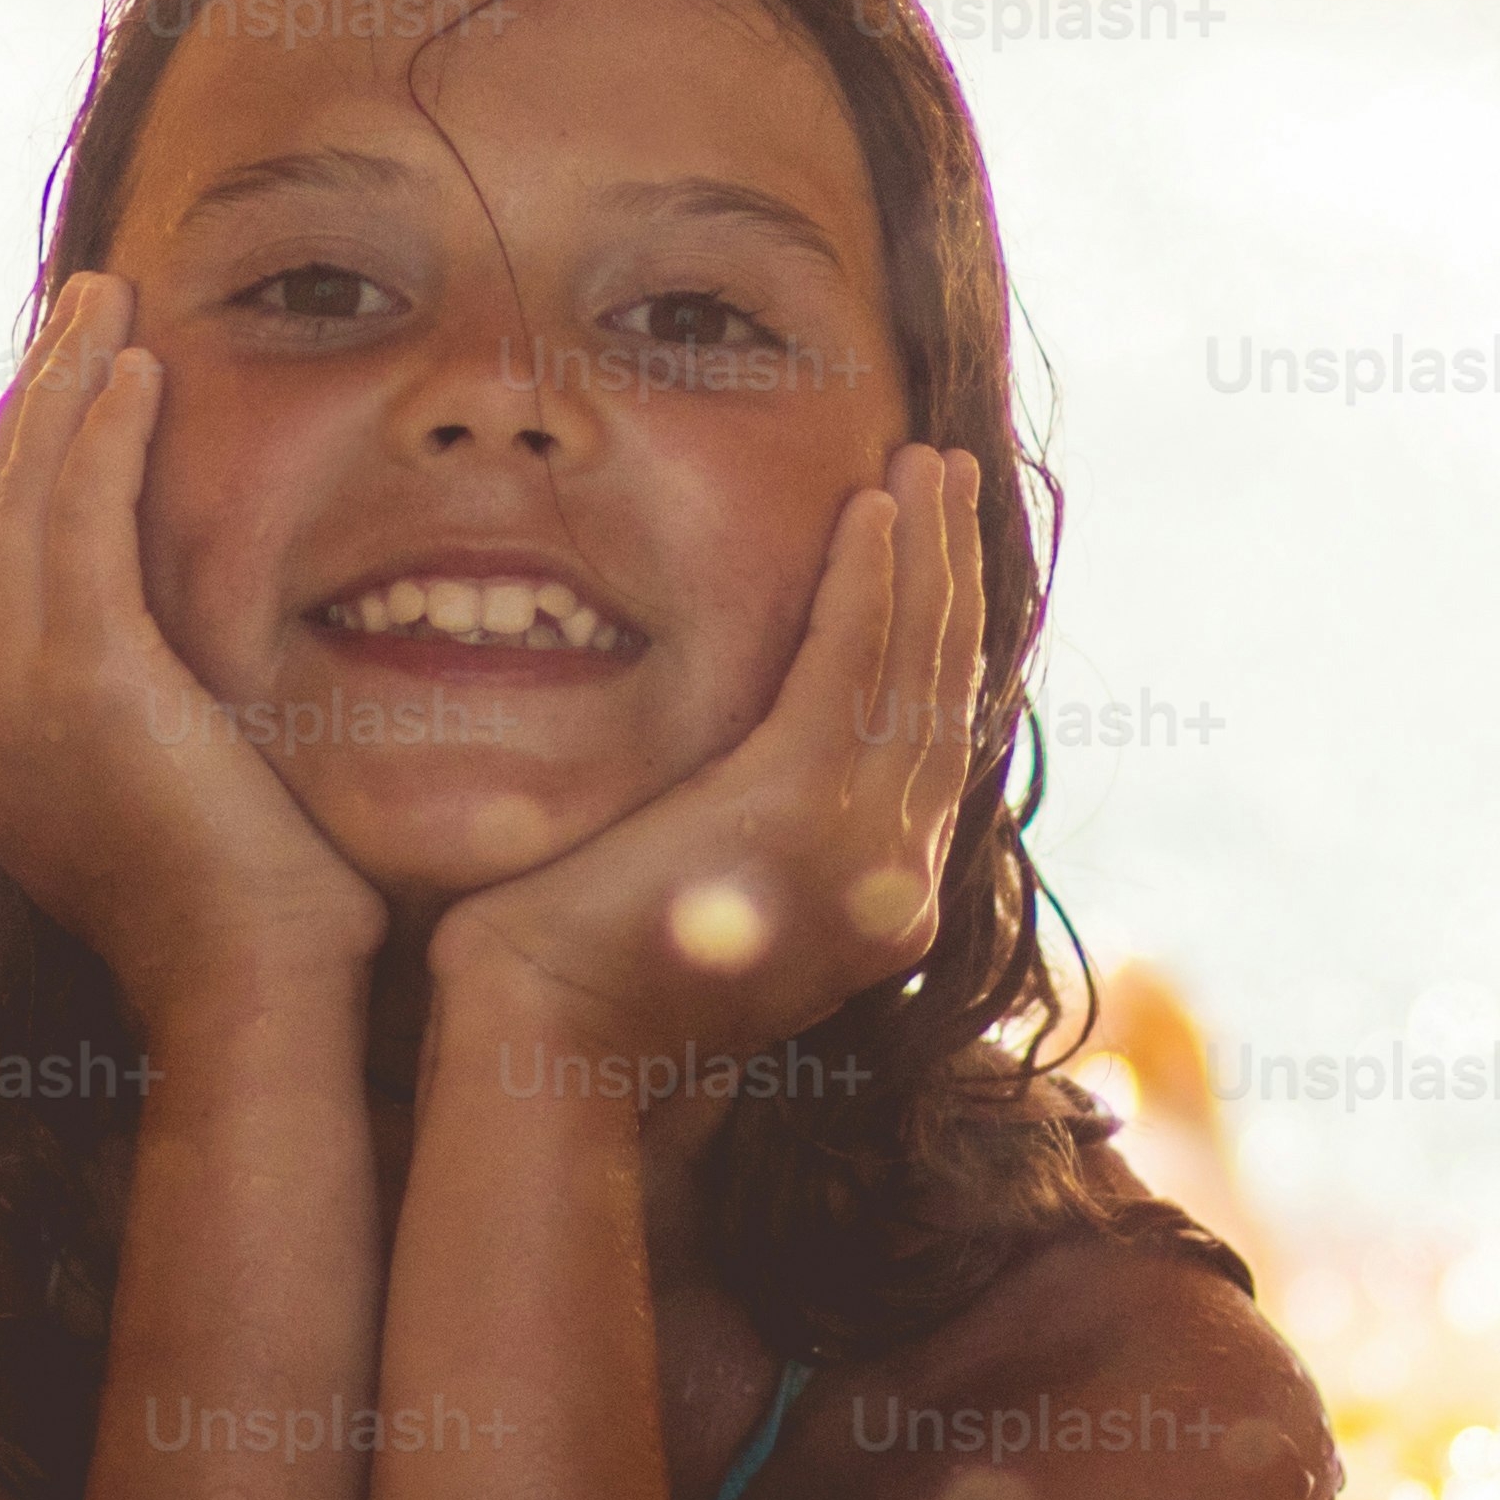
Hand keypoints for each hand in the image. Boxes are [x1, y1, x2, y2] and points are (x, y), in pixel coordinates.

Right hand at [0, 273, 391, 1033]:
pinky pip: (80, 513)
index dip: (25, 458)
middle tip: (84, 302)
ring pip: (22, 493)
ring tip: (107, 302)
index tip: (73, 382)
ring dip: (65, 380)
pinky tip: (137, 368)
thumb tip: (165, 639)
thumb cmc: (249, 907)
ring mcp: (8, 694)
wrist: (257, 985)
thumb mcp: (160, 779)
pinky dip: (102, 429)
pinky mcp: (80, 675)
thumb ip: (130, 701)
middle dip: (35, 393)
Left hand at [427, 444, 986, 1076]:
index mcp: (887, 905)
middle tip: (948, 474)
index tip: (938, 546)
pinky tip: (871, 509)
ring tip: (923, 466)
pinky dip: (869, 581)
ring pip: (915, 669)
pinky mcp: (796, 812)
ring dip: (925, 553)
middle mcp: (900, 885)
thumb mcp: (720, 891)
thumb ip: (777, 834)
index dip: (946, 633)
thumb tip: (782, 762)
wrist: (544, 1033)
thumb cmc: (593, 963)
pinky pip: (852, 668)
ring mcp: (861, 855)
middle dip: (954, 573)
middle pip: (946, 694)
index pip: (939, 742)